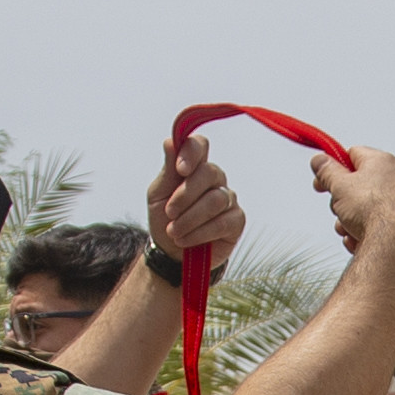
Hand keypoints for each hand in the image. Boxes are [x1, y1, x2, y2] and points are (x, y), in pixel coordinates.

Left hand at [145, 137, 245, 263]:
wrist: (171, 253)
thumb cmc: (165, 219)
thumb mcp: (158, 195)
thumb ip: (167, 170)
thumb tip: (169, 142)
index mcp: (194, 167)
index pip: (200, 145)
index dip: (192, 152)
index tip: (180, 169)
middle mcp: (215, 179)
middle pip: (209, 173)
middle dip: (185, 195)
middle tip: (169, 213)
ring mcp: (228, 199)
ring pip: (215, 200)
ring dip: (189, 219)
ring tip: (174, 231)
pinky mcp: (236, 221)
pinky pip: (222, 222)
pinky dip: (199, 233)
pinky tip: (186, 240)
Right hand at [313, 142, 394, 258]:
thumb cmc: (374, 210)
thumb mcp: (339, 185)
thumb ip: (326, 171)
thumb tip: (319, 160)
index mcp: (382, 161)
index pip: (353, 154)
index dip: (334, 166)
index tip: (322, 177)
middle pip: (358, 185)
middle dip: (341, 200)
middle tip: (337, 207)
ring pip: (364, 209)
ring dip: (349, 220)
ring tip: (348, 227)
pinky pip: (376, 225)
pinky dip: (364, 233)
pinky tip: (359, 239)